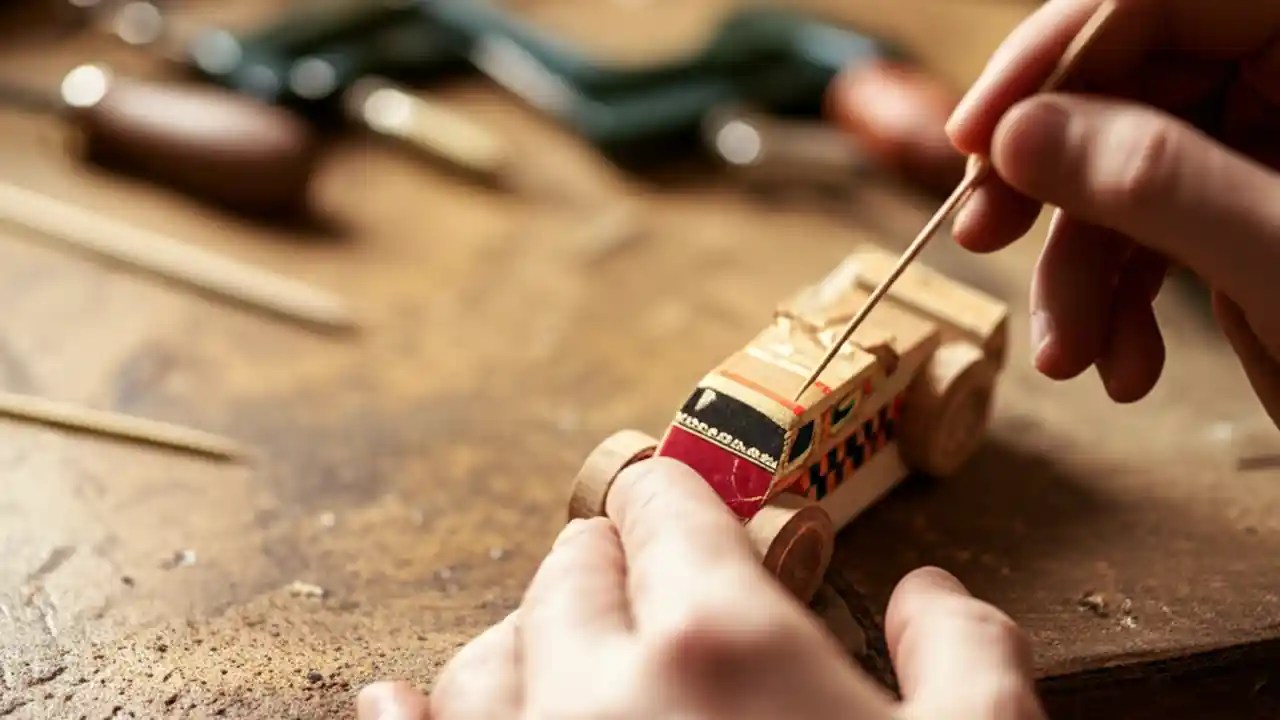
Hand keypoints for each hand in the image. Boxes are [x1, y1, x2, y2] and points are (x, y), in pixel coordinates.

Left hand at [357, 458, 1045, 719]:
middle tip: (638, 574)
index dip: (676, 498)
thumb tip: (929, 594)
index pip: (668, 509)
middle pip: (572, 572)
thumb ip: (967, 659)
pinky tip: (394, 702)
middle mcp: (598, 692)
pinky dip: (403, 718)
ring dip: (525, 636)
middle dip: (610, 561)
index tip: (677, 502)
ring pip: (484, 657)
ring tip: (562, 646)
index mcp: (721, 646)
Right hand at [948, 0, 1279, 423]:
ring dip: (1078, 267)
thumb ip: (1156, 183)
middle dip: (1054, 181)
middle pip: (1130, 83)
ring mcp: (1275, 149)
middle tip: (984, 235)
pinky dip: (1116, 300)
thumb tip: (1018, 133)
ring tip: (1071, 356)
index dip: (1054, 53)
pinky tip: (1120, 364)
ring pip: (1124, 168)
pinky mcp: (1251, 214)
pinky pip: (1150, 229)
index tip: (975, 136)